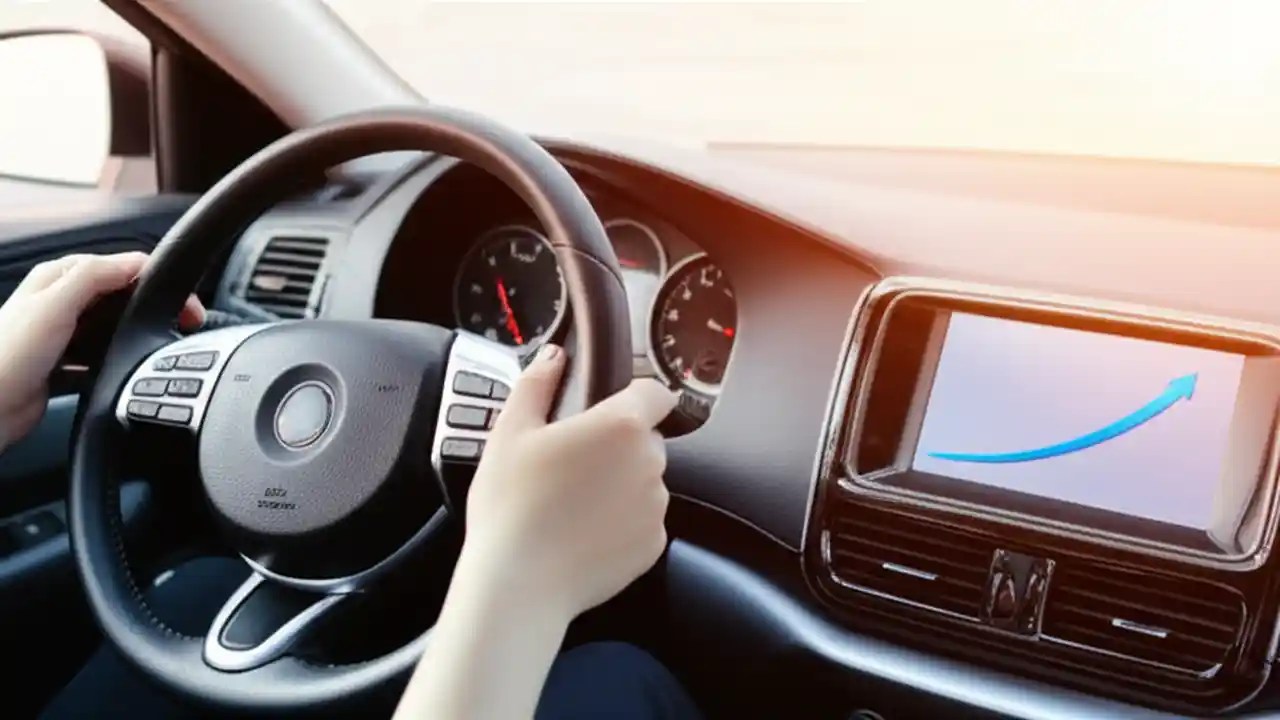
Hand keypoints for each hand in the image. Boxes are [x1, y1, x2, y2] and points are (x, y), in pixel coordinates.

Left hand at [0, 252, 203, 449]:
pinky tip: (123, 372)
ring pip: (113, 329)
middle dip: (149, 309)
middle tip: (180, 325)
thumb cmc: (6, 355)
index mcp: (59, 278)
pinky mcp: (64, 366)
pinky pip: (102, 360)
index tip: (182, 301)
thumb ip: (96, 277)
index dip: (154, 279)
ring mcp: (62, 336)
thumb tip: (137, 261)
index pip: (118, 267)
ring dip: (133, 337)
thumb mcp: (55, 304)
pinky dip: (116, 364)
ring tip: (155, 347)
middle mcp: (60, 303)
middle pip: (119, 298)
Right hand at [460, 344, 677, 622]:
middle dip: (616, 446)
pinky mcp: (653, 545)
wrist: (519, 584)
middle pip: (645, 440)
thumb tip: (554, 357)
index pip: (655, 393)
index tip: (608, 410)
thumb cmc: (511, 507)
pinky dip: (621, 522)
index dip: (634, 396)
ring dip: (619, 484)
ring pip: (644, 481)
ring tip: (571, 502)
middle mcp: (650, 464)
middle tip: (571, 463)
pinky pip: (642, 521)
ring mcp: (655, 508)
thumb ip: (537, 384)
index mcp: (621, 426)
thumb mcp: (511, 433)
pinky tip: (582, 530)